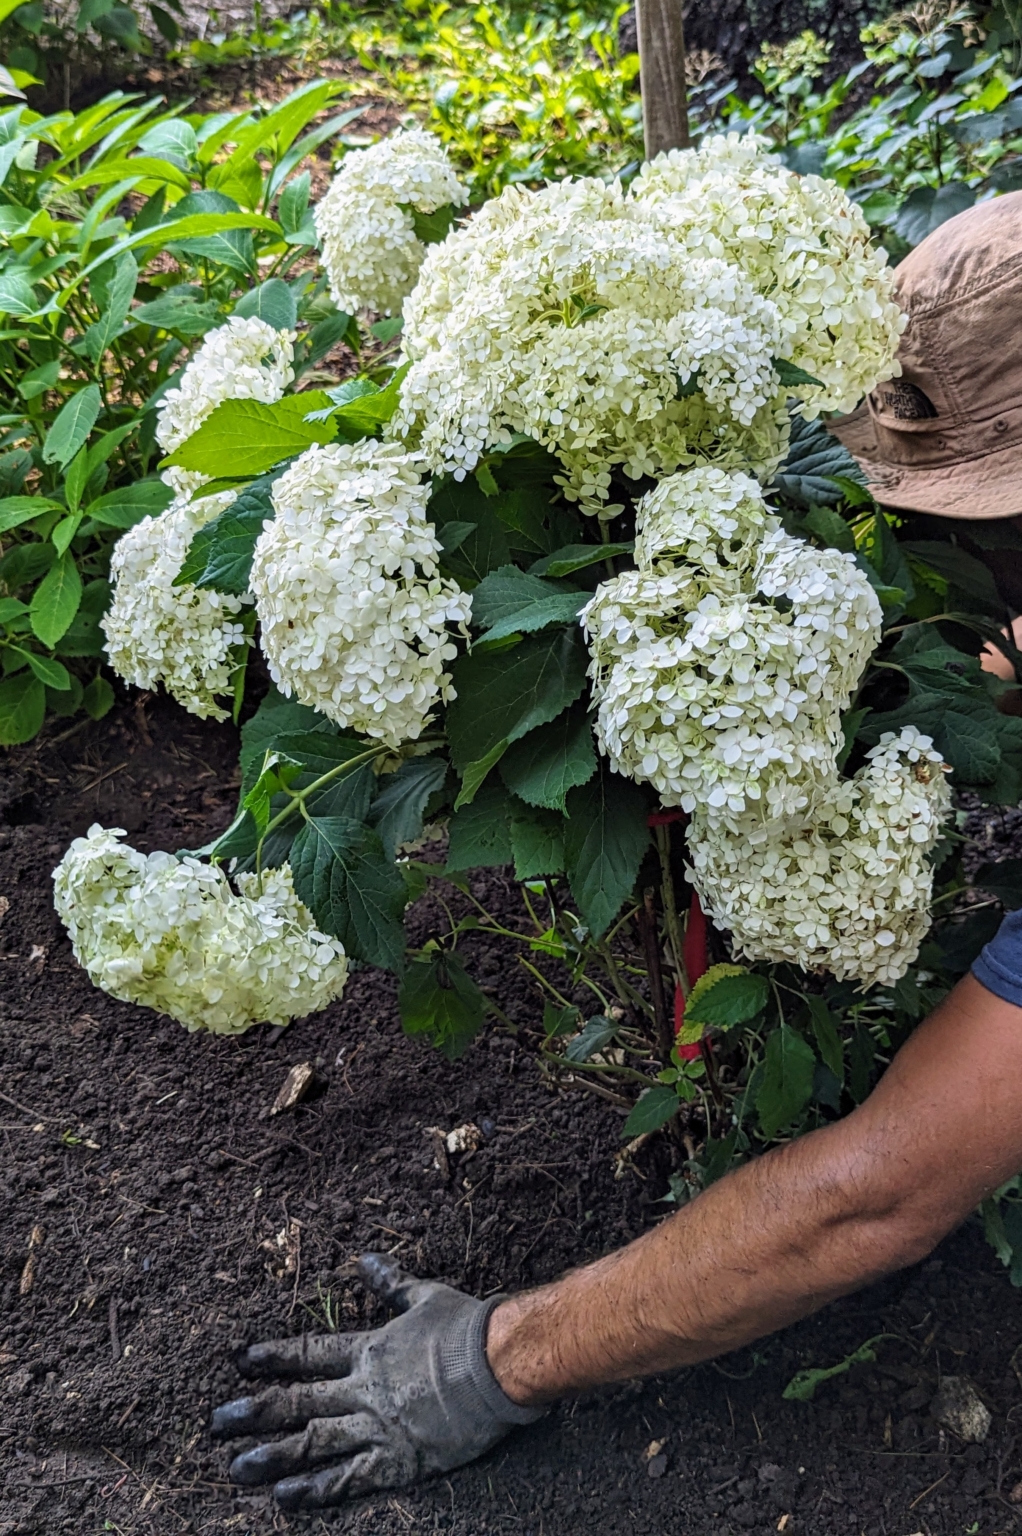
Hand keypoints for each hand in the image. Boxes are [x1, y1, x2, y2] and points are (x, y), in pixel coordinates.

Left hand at [210, 1253, 542, 1510]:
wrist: (499, 1366)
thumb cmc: (465, 1327)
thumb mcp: (424, 1296)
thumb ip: (390, 1282)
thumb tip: (364, 1258)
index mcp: (368, 1349)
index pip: (308, 1353)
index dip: (272, 1358)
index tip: (239, 1362)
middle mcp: (362, 1389)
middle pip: (297, 1402)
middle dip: (253, 1412)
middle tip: (215, 1423)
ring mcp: (376, 1427)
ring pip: (312, 1442)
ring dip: (271, 1455)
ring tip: (236, 1468)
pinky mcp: (397, 1460)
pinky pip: (348, 1478)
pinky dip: (315, 1489)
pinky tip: (286, 1498)